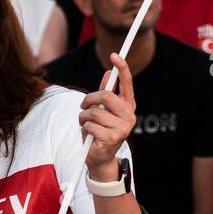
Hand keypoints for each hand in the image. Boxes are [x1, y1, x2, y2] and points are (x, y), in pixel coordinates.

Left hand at [79, 54, 136, 174]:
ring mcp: (122, 128)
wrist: (100, 157)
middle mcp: (129, 116)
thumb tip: (108, 73)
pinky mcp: (112, 138)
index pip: (127, 84)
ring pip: (95, 112)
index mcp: (127, 106)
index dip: (122, 68)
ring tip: (86, 124)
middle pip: (106, 96)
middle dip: (90, 99)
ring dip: (84, 117)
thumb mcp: (102, 110)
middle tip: (83, 105)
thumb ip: (105, 93)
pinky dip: (84, 129)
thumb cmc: (100, 130)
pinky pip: (90, 125)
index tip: (115, 55)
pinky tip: (89, 135)